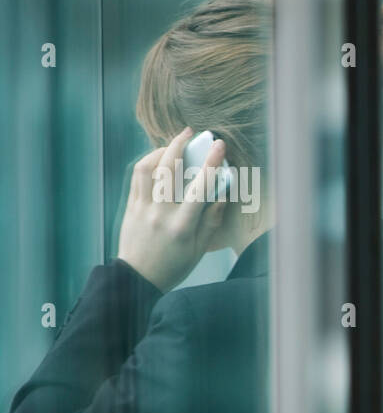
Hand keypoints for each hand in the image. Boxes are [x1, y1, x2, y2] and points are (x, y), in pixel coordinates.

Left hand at [118, 127, 229, 291]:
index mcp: (182, 226)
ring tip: (172, 145)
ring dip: (160, 150)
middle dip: (180, 144)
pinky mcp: (131, 206)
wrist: (137, 279)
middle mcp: (161, 213)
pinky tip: (158, 159)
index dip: (211, 163)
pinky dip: (148, 162)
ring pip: (147, 167)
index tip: (219, 145)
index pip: (200, 188)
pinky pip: (137, 176)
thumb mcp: (200, 249)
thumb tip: (222, 193)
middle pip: (168, 169)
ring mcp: (142, 208)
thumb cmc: (174, 266)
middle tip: (190, 132)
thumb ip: (211, 220)